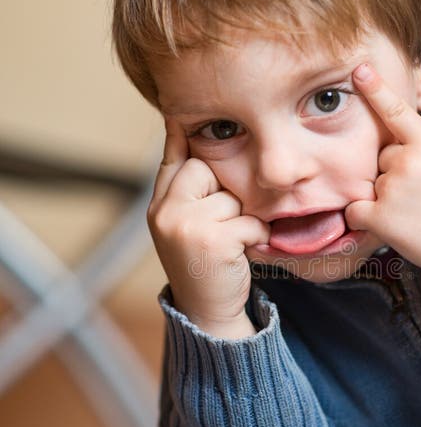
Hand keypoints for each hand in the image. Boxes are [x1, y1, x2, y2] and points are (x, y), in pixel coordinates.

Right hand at [147, 119, 269, 336]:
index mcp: (159, 206)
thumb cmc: (206, 265)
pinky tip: (243, 252)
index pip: (173, 158)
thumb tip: (186, 134)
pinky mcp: (212, 239)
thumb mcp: (187, 224)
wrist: (208, 314)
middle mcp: (166, 211)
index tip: (180, 112)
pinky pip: (249, 219)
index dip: (181, 135)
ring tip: (233, 241)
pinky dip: (255, 235)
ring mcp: (186, 224)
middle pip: (207, 168)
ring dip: (243, 216)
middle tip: (224, 221)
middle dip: (225, 190)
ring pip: (233, 195)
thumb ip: (188, 188)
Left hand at [345, 64, 420, 301]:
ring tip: (416, 213)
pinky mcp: (379, 217)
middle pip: (382, 156)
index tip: (358, 70)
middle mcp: (407, 161)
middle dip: (394, 171)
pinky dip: (366, 219)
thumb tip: (408, 127)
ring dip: (384, 197)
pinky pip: (354, 210)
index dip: (375, 89)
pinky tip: (394, 226)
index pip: (396, 111)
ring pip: (370, 183)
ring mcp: (391, 189)